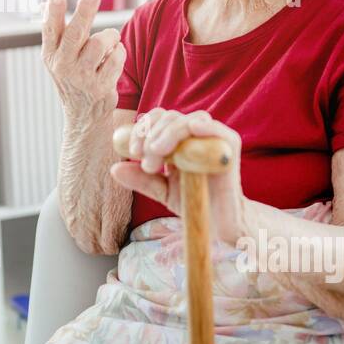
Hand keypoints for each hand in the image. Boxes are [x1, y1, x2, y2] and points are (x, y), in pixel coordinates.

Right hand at [41, 0, 125, 123]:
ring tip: (111, 38)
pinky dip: (119, 51)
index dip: (53, 13)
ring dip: (110, 35)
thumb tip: (46, 2)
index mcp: (51, 54)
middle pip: (75, 33)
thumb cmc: (72, 77)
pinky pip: (116, 58)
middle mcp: (63, 65)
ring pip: (100, 43)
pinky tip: (115, 55)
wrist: (83, 116)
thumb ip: (56, 30)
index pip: (50, 30)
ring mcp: (82, 78)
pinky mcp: (100, 87)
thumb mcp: (57, 56)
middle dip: (84, 11)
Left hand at [109, 109, 245, 242]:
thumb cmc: (194, 203)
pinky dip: (202, 127)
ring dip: (168, 134)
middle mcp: (195, 136)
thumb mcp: (162, 190)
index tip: (132, 151)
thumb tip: (115, 168)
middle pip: (169, 117)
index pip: (158, 120)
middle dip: (151, 135)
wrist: (221, 226)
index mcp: (179, 140)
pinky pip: (215, 129)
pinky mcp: (229, 148)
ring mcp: (212, 139)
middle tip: (145, 160)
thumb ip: (141, 179)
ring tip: (156, 157)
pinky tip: (191, 129)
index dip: (142, 129)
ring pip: (187, 120)